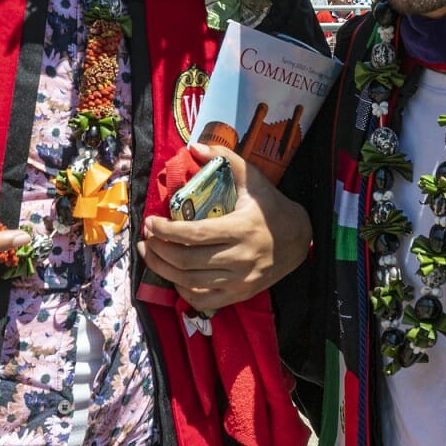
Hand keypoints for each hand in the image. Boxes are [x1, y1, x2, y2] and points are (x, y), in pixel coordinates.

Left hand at [139, 142, 311, 315]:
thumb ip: (224, 158)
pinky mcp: (240, 294)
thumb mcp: (253, 179)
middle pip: (187, 261)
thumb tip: (194, 146)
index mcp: (240, 229)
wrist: (299, 239)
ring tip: (151, 254)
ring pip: (191, 282)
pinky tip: (174, 276)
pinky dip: (183, 290)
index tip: (150, 223)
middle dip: (158, 250)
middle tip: (146, 238)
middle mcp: (239, 258)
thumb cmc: (271, 206)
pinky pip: (203, 299)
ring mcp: (239, 281)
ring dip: (163, 270)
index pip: (194, 235)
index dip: (166, 231)